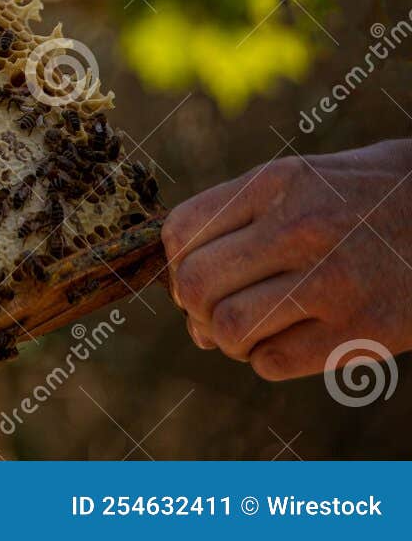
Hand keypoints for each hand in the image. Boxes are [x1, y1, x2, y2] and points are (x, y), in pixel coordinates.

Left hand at [162, 139, 411, 380]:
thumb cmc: (365, 199)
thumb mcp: (302, 179)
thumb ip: (239, 217)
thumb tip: (181, 285)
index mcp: (277, 183)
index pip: (181, 230)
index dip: (175, 264)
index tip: (194, 277)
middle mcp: (301, 227)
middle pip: (196, 283)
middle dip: (194, 307)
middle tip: (215, 313)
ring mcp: (333, 281)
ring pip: (229, 328)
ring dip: (226, 339)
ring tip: (248, 331)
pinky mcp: (364, 331)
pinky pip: (273, 362)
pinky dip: (264, 360)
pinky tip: (284, 343)